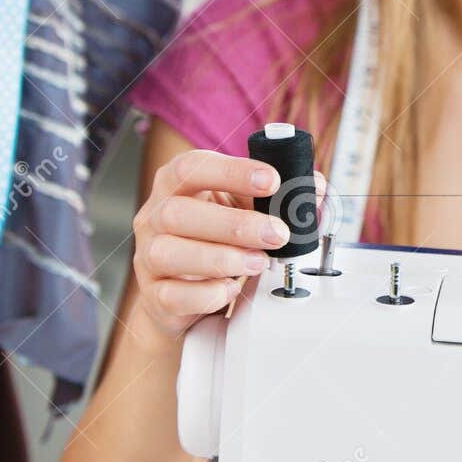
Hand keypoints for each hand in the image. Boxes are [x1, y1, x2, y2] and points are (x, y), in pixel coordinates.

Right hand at [130, 149, 326, 337]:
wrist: (183, 294)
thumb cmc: (213, 240)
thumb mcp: (242, 209)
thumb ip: (275, 196)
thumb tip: (314, 186)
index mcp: (176, 185)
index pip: (192, 166)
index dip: (232, 171)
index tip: (272, 180)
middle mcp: (154, 217)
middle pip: (179, 212)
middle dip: (235, 224)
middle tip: (277, 234)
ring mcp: (148, 257)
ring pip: (169, 253)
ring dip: (222, 258)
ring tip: (258, 263)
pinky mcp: (154, 295)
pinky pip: (174, 295)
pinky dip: (208, 293)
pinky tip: (231, 289)